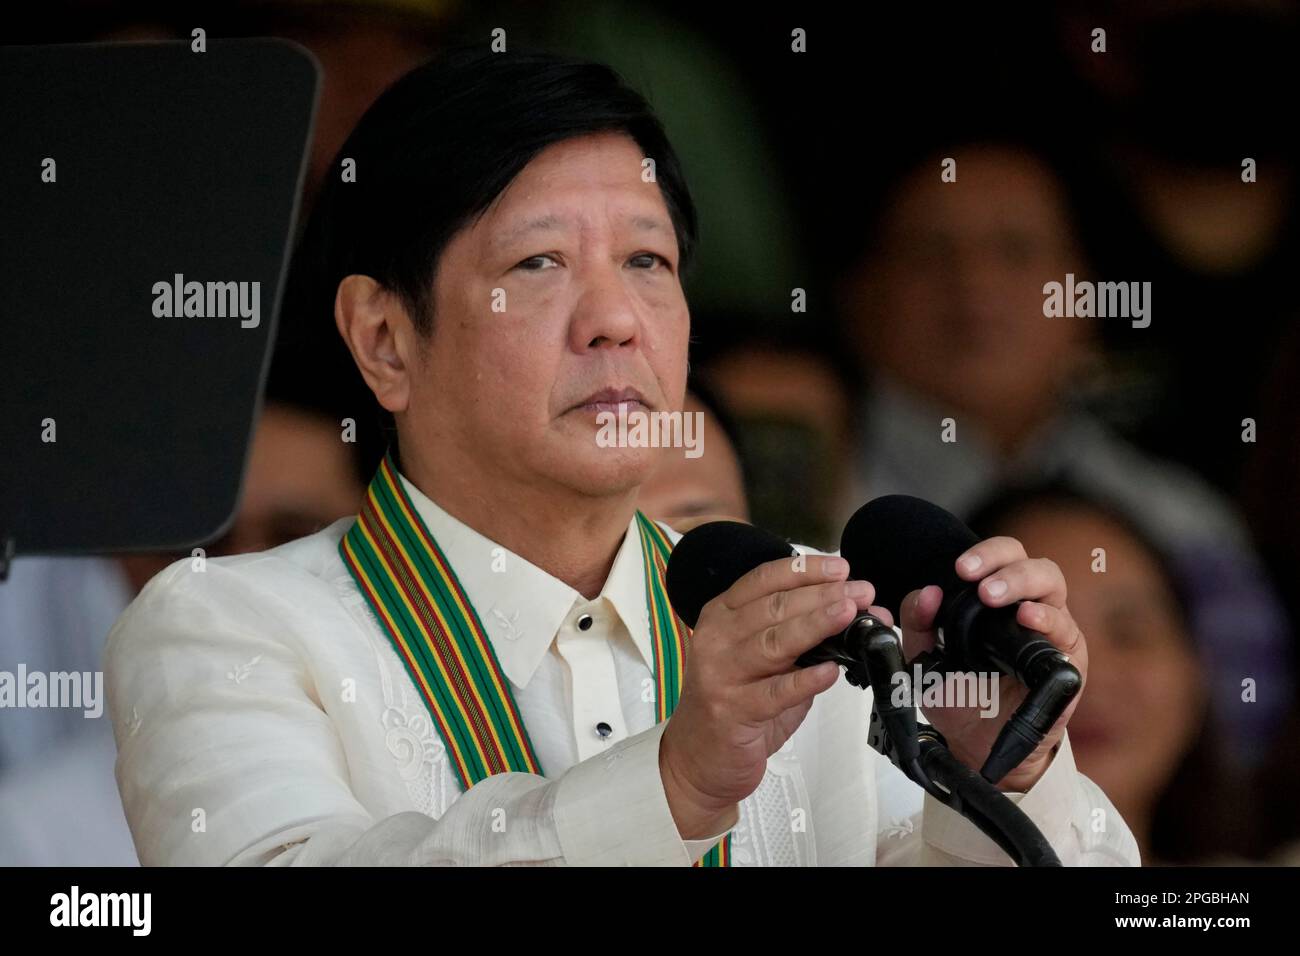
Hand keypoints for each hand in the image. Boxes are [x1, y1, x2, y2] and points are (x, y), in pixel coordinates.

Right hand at [660, 554, 890, 838]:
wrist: (698, 759)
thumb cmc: (736, 703)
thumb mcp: (763, 661)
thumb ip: (802, 637)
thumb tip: (857, 615)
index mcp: (722, 615)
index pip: (763, 580)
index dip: (803, 570)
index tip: (841, 567)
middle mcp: (717, 638)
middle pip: (774, 607)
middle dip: (822, 595)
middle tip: (862, 591)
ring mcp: (722, 674)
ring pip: (774, 642)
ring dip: (816, 625)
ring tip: (850, 614)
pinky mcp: (733, 711)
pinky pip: (776, 692)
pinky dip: (806, 680)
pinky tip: (831, 671)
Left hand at [899, 536, 1086, 791]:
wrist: (979, 747)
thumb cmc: (961, 697)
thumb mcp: (925, 660)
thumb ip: (917, 626)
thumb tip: (926, 593)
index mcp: (997, 601)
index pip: (1000, 558)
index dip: (984, 554)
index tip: (958, 568)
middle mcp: (1029, 608)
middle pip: (1030, 562)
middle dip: (1002, 563)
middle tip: (976, 581)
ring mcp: (1052, 632)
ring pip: (1052, 585)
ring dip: (1022, 583)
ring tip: (992, 595)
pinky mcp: (1068, 661)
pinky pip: (1065, 632)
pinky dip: (1048, 621)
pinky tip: (1027, 619)